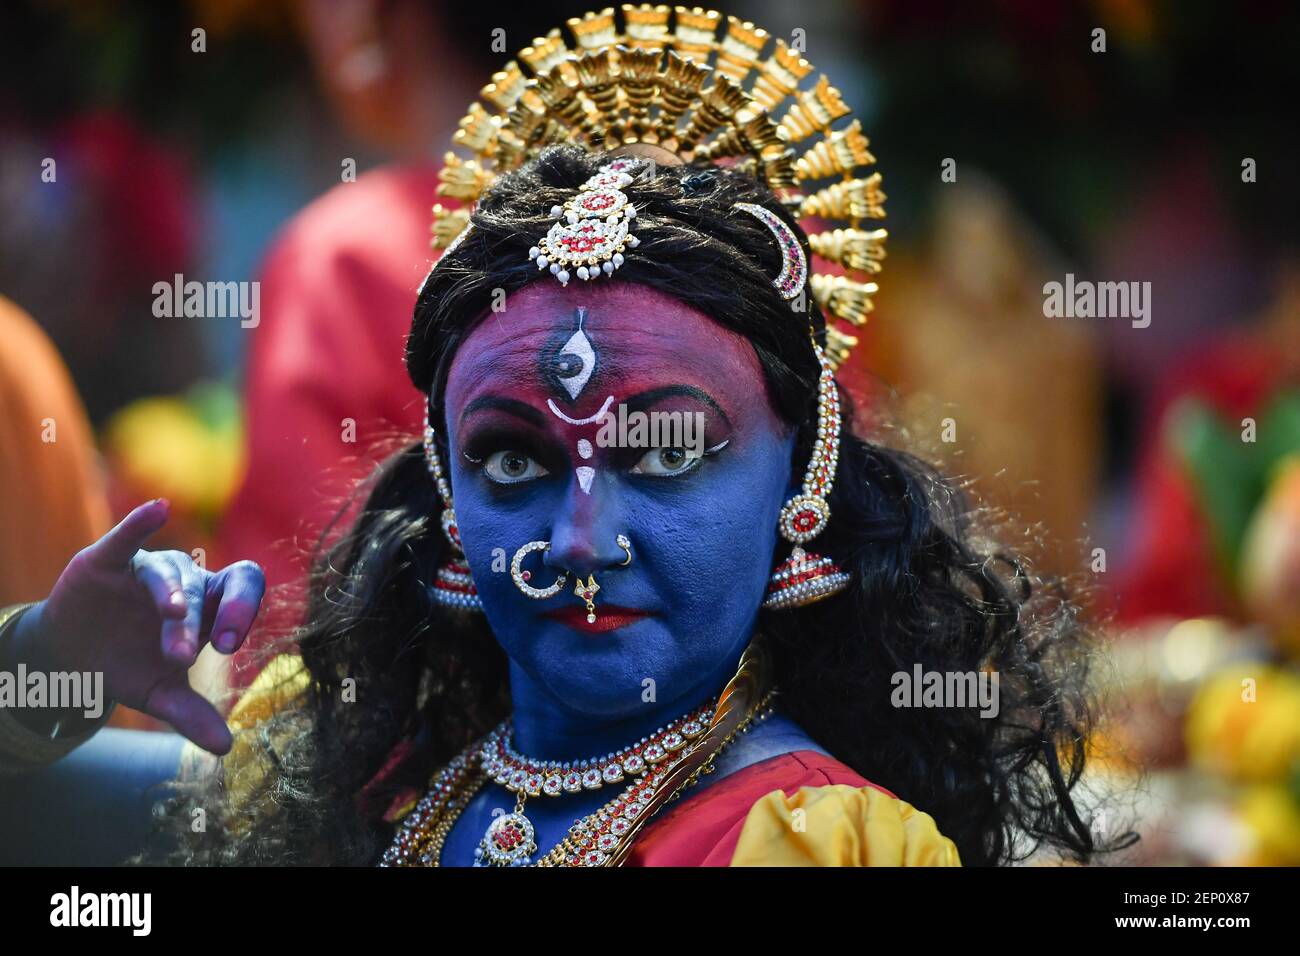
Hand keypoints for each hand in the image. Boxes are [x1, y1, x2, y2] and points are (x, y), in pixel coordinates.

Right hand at [11, 499, 265, 754]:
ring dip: (170, 595)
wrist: (70, 658)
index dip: (241, 611)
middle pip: (203, 589)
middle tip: (185, 654)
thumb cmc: (129, 666)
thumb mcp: (160, 694)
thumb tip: (225, 748)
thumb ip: (192, 714)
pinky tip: (159, 509)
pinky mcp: (107, 560)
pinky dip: (141, 523)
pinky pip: (127, 538)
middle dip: (198, 620)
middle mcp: (184, 578)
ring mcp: (146, 567)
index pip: (241, 589)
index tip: (228, 647)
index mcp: (208, 604)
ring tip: (174, 616)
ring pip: (167, 573)